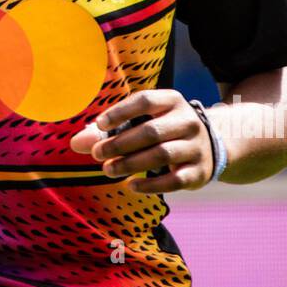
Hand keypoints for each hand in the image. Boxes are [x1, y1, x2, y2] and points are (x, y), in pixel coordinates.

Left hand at [70, 89, 214, 193]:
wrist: (209, 146)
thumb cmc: (164, 129)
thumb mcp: (143, 121)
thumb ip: (110, 130)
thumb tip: (77, 142)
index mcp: (172, 101)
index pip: (145, 101)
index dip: (120, 112)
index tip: (99, 125)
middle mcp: (187, 121)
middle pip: (151, 131)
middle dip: (120, 144)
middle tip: (97, 154)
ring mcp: (195, 147)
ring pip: (161, 155)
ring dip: (131, 164)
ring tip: (108, 170)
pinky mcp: (198, 172)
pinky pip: (173, 180)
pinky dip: (150, 185)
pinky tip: (131, 185)